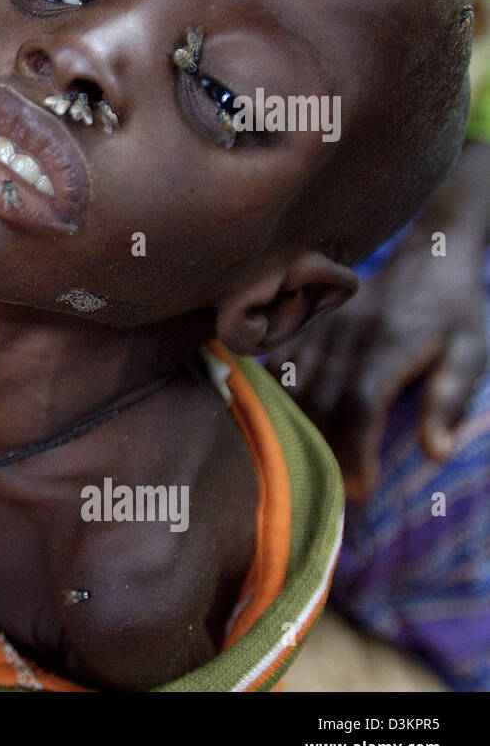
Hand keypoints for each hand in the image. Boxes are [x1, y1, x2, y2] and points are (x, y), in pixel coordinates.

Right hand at [267, 237, 486, 498]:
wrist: (427, 257)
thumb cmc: (452, 314)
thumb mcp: (470, 354)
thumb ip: (451, 401)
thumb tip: (437, 455)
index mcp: (389, 345)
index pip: (361, 404)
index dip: (356, 449)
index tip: (362, 488)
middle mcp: (347, 336)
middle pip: (319, 400)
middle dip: (323, 448)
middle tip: (332, 488)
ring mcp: (320, 329)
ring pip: (291, 385)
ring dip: (295, 427)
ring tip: (306, 462)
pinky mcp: (304, 326)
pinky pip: (276, 366)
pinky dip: (274, 397)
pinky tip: (281, 422)